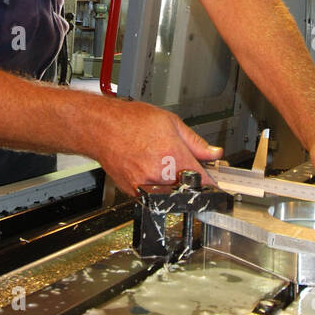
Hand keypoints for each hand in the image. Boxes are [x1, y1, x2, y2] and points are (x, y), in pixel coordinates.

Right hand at [94, 99, 221, 197]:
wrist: (101, 128)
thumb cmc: (129, 121)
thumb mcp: (170, 122)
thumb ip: (195, 142)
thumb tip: (213, 152)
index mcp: (173, 156)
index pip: (203, 179)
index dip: (211, 180)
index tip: (214, 180)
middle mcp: (160, 174)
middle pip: (187, 187)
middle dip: (189, 178)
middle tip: (179, 161)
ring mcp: (145, 186)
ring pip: (170, 192)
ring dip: (172, 182)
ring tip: (159, 160)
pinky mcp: (133, 192)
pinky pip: (153, 193)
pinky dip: (155, 184)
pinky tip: (147, 166)